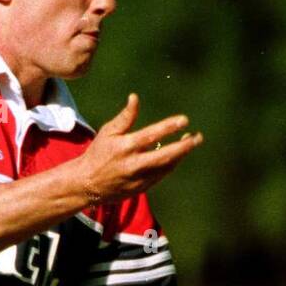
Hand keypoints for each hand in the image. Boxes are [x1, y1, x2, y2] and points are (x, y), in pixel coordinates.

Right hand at [76, 93, 203, 204]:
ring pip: (166, 167)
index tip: (184, 120)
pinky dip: (171, 164)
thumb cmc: (98, 153)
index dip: (169, 127)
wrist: (87, 184)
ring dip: (180, 155)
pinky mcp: (141, 188)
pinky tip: (178, 155)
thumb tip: (135, 98)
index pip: (151, 135)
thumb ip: (125, 117)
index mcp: (125, 147)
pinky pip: (161, 175)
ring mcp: (139, 179)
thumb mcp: (107, 132)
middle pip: (165, 156)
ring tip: (190, 142)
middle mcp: (133, 164)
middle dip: (184, 147)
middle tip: (198, 137)